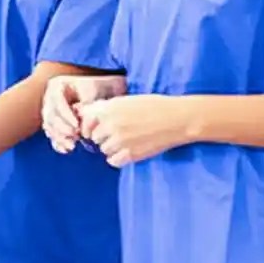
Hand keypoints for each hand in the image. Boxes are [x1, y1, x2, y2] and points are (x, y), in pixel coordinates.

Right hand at [42, 74, 128, 152]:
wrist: (100, 89)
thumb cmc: (97, 87)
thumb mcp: (93, 89)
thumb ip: (85, 102)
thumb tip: (80, 117)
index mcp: (57, 86)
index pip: (57, 102)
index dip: (65, 115)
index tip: (77, 126)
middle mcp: (49, 98)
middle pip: (50, 115)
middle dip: (62, 128)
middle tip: (75, 136)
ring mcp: (50, 110)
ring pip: (49, 126)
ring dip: (59, 137)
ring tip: (72, 145)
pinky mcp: (54, 122)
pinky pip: (52, 133)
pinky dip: (57, 142)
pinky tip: (65, 150)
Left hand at [79, 94, 194, 167]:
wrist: (178, 118)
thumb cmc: (155, 106)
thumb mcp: (126, 101)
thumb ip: (106, 108)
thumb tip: (87, 113)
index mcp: (109, 108)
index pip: (85, 120)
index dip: (88, 126)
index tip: (93, 129)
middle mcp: (111, 124)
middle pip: (94, 137)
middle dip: (102, 136)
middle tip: (117, 134)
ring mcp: (120, 140)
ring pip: (104, 149)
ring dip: (111, 148)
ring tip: (126, 142)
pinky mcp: (131, 154)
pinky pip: (113, 161)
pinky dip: (118, 159)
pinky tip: (127, 152)